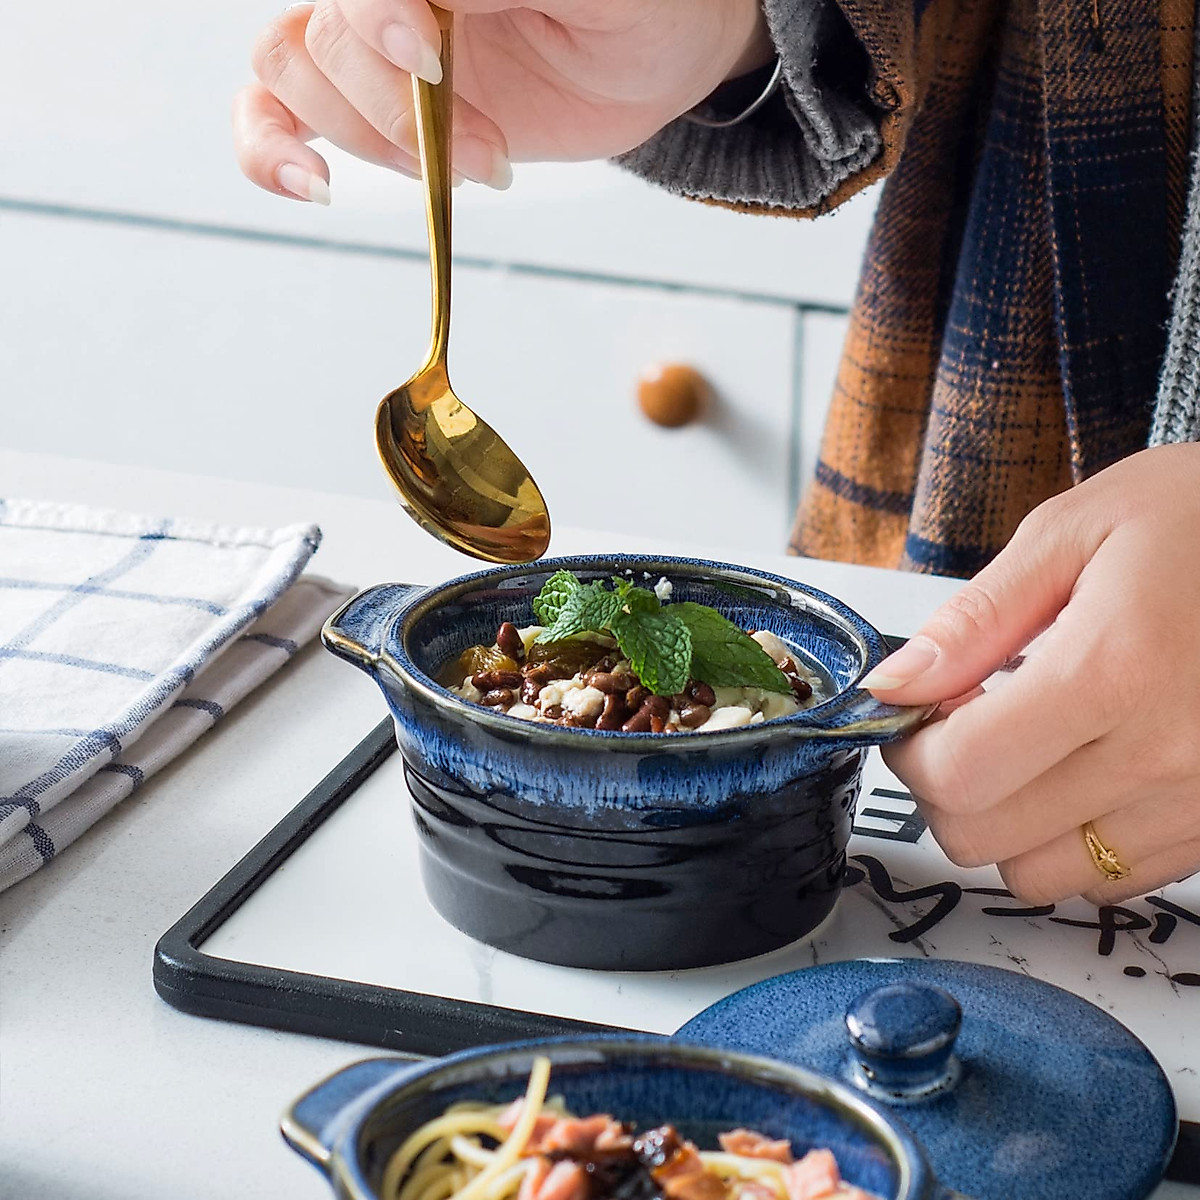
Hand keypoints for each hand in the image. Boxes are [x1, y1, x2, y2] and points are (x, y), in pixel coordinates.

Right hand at [233, 0, 771, 201]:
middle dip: (400, 111)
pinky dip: (270, 151)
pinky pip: (273, 115)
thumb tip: (428, 4)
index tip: (429, 59)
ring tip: (461, 168)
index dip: (376, 19)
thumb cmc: (642, 8)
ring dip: (370, 140)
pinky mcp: (374, 106)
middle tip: (488, 149)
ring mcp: (373, 43)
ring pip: (294, 72)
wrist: (657, 60)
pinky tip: (312, 185)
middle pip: (325, 38)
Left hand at [861, 443, 1199, 905]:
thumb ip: (975, 621)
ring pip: (1044, 875)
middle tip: (955, 729)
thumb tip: (893, 686)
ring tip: (1021, 748)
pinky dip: (1072, 839)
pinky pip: (1114, 877)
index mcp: (1113, 671)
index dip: (909, 753)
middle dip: (942, 788)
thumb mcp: (1073, 534)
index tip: (910, 719)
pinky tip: (1079, 770)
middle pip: (987, 837)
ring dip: (1005, 822)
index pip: (961, 772)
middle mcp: (1162, 755)